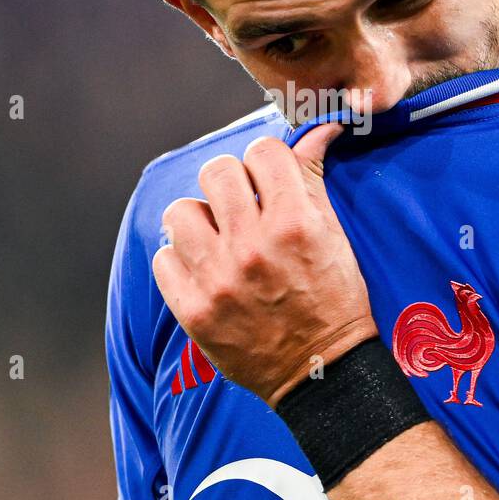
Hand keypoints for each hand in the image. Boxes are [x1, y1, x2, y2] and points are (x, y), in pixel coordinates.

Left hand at [152, 123, 378, 407]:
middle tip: (240, 207)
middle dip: (230, 184)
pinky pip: (164, 259)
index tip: (269, 182)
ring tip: (216, 238)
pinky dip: (182, 261)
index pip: (262, 152)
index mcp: (295, 223)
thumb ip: (313, 178)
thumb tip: (317, 129)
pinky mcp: (194, 311)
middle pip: (215, 172)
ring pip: (180, 212)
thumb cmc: (334, 298)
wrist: (322, 371)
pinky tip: (205, 270)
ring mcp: (219, 280)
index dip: (266, 163)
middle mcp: (253, 247)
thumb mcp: (332, 234)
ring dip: (199, 220)